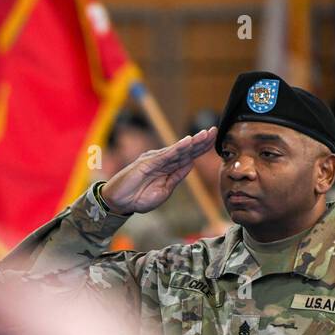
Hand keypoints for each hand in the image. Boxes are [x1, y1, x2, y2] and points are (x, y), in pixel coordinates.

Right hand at [102, 126, 216, 214]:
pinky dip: (177, 148)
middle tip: (214, 130)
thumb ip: (177, 177)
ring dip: (192, 142)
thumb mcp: (164, 190)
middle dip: (200, 141)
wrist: (120, 203)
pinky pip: (165, 154)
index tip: (213, 140)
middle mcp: (163, 161)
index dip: (200, 148)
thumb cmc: (139, 198)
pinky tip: (187, 142)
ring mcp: (155, 160)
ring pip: (178, 150)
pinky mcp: (147, 162)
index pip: (188, 156)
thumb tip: (191, 164)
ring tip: (205, 134)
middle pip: (185, 150)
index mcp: (168, 169)